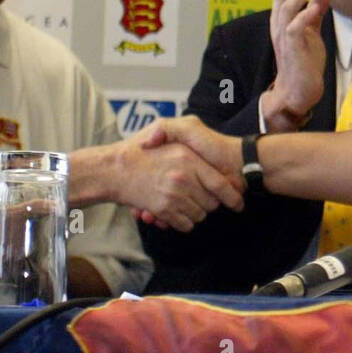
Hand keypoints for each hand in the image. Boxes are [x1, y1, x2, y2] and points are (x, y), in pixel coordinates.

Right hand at [112, 121, 242, 232]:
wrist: (113, 168)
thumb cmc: (140, 149)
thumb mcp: (164, 128)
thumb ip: (186, 133)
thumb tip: (209, 158)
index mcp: (188, 158)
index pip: (220, 183)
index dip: (232, 196)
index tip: (238, 203)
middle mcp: (183, 178)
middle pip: (211, 203)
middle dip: (210, 204)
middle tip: (202, 199)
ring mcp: (173, 195)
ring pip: (199, 215)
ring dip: (195, 213)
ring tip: (185, 203)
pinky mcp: (162, 210)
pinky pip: (184, 224)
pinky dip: (183, 222)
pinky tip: (175, 213)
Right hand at [263, 0, 329, 129]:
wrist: (299, 90)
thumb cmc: (305, 62)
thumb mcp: (311, 32)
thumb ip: (315, 11)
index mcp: (282, 18)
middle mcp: (278, 24)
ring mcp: (283, 35)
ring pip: (287, 6)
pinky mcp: (292, 47)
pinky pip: (296, 27)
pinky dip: (306, 14)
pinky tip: (317, 4)